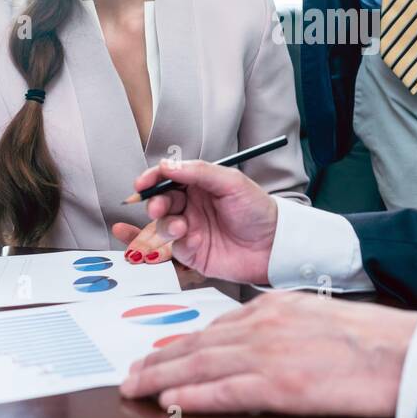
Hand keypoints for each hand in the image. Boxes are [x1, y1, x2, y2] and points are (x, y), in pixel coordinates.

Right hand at [116, 160, 278, 282]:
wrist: (274, 245)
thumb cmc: (258, 210)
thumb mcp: (231, 182)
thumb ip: (199, 171)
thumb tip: (167, 165)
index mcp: (199, 184)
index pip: (168, 178)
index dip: (152, 179)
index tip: (142, 183)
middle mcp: (192, 206)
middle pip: (160, 201)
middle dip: (154, 204)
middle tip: (157, 207)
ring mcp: (191, 229)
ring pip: (163, 225)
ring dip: (167, 225)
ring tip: (182, 227)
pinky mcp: (192, 253)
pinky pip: (175, 247)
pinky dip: (181, 243)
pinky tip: (196, 240)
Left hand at [120, 292, 416, 417]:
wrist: (402, 352)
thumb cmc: (371, 339)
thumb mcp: (317, 319)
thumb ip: (283, 327)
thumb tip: (259, 345)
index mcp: (276, 307)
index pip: (217, 325)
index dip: (182, 340)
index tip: (160, 350)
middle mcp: (265, 325)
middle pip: (199, 343)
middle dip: (159, 358)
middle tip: (131, 372)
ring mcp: (268, 353)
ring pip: (201, 365)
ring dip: (163, 376)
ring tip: (136, 386)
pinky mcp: (278, 384)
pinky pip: (225, 391)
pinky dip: (194, 396)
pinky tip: (171, 401)